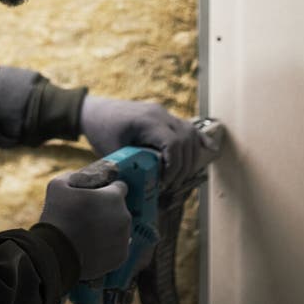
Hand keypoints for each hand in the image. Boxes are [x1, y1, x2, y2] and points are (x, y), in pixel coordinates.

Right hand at [38, 172, 130, 279]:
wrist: (55, 255)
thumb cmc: (57, 217)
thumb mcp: (58, 185)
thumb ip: (74, 176)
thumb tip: (80, 175)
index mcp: (113, 197)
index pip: (120, 187)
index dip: (108, 189)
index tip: (97, 195)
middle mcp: (124, 217)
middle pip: (119, 208)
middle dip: (107, 209)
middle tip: (87, 216)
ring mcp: (124, 239)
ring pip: (119, 228)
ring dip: (108, 227)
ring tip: (87, 233)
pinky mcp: (121, 257)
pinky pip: (117, 246)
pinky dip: (108, 246)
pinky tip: (91, 246)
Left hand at [80, 95, 203, 189]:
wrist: (94, 111)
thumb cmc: (100, 130)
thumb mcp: (112, 151)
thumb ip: (131, 168)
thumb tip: (145, 192)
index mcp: (147, 121)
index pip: (174, 144)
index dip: (174, 167)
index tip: (163, 184)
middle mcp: (160, 113)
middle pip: (186, 141)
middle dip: (183, 167)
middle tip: (170, 185)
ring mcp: (163, 113)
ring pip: (190, 133)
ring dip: (190, 157)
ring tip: (178, 177)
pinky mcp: (164, 116)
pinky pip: (187, 126)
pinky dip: (199, 139)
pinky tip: (210, 149)